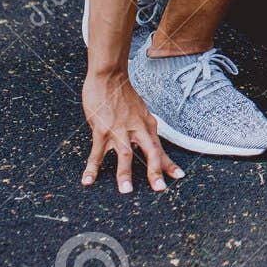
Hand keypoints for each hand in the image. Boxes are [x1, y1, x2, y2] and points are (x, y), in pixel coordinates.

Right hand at [81, 71, 184, 193]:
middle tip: (160, 189)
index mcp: (147, 125)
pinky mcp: (102, 129)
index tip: (178, 176)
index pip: (160, 148)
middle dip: (155, 172)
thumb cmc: (122, 93)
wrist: (109, 76)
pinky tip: (88, 180)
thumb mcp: (138, 111)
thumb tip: (139, 143)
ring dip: (125, 173)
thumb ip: (140, 128)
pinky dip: (92, 167)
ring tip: (126, 191)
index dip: (169, 163)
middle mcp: (137, 128)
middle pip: (150, 152)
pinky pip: (97, 152)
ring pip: (125, 154)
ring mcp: (119, 129)